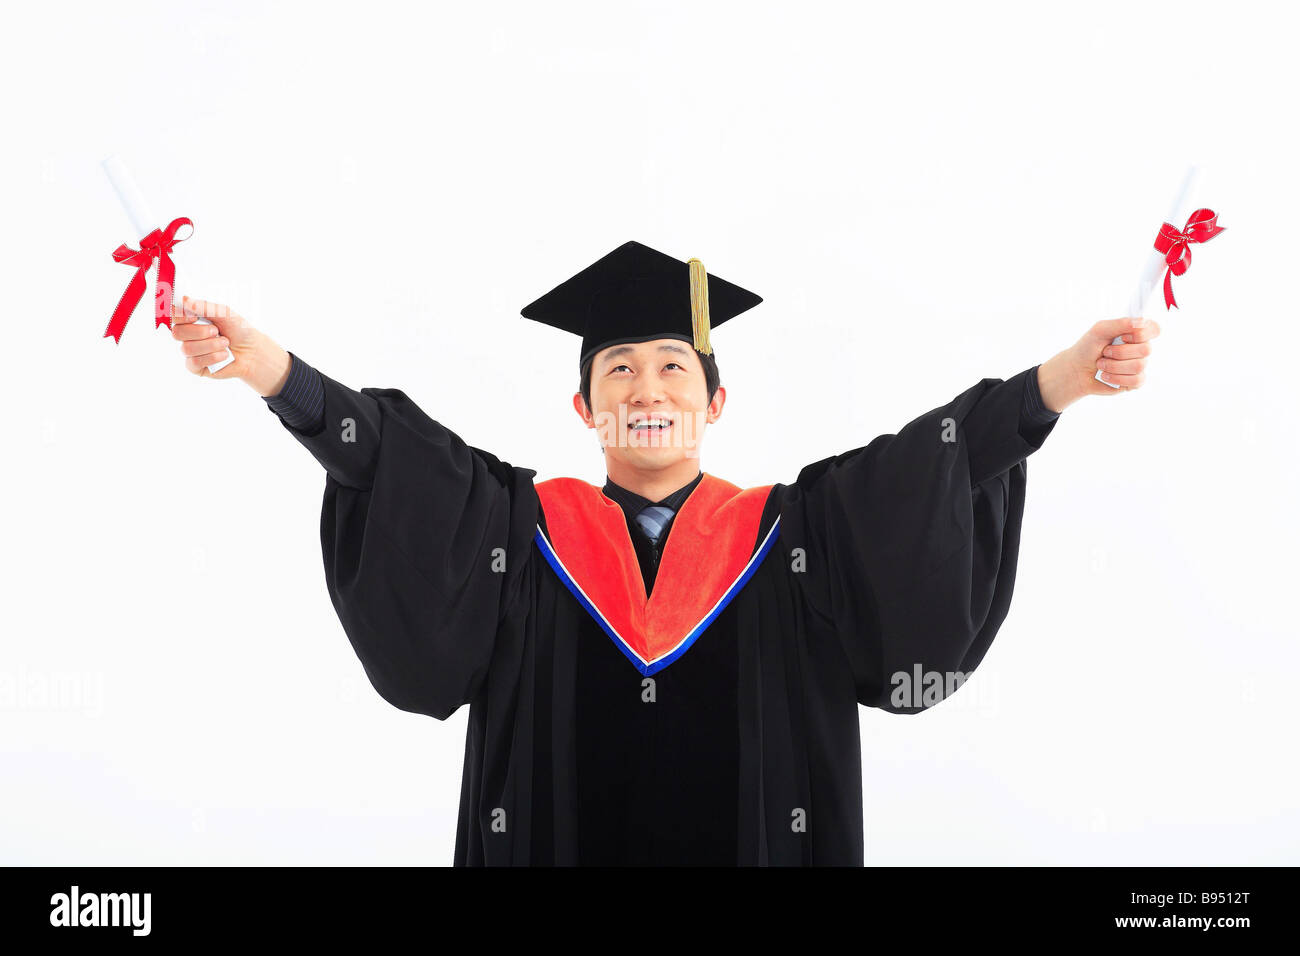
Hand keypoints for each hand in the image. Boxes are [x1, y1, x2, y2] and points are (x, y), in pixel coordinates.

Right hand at [171, 296, 290, 395]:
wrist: (252, 350)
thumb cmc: (238, 329)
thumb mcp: (224, 313)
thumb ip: (205, 307)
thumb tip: (185, 299)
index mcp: (191, 319)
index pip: (172, 315)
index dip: (179, 316)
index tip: (194, 317)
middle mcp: (187, 335)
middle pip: (177, 333)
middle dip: (200, 332)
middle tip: (217, 331)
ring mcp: (190, 351)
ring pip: (187, 348)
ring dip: (210, 345)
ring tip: (225, 343)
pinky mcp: (196, 367)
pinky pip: (194, 363)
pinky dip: (212, 357)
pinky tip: (224, 355)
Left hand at [1037, 316, 1161, 412]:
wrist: (1076, 370)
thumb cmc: (1088, 348)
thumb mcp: (1099, 330)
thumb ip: (1119, 323)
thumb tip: (1141, 322)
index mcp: (1135, 332)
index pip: (1154, 329)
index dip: (1142, 334)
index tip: (1123, 337)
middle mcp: (1140, 348)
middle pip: (1146, 349)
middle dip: (1119, 352)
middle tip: (1105, 352)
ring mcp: (1139, 365)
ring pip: (1139, 366)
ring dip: (1114, 366)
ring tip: (1101, 364)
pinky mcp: (1135, 381)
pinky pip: (1136, 380)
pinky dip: (1117, 378)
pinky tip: (1106, 376)